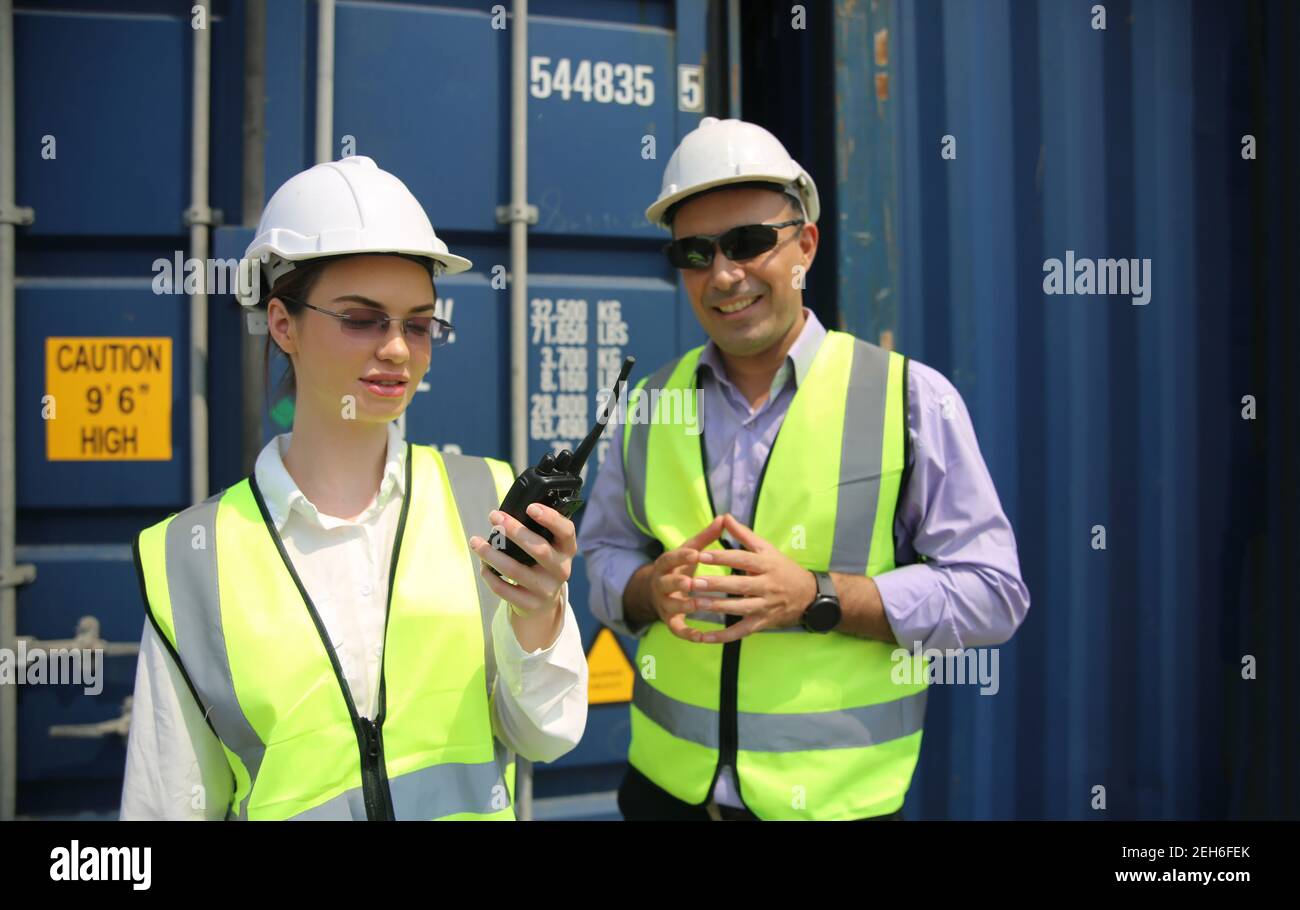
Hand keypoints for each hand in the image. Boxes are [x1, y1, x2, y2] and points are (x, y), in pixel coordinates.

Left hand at [470, 503, 575, 622]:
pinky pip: (503, 589)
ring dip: (491, 554)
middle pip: (539, 549)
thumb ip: (537, 532)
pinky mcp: (529, 605)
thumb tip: (505, 515)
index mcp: (567, 550)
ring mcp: (546, 590)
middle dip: (514, 530)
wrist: (543, 604)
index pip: (566, 531)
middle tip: (494, 516)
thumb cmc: (540, 565)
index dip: (550, 518)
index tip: (530, 507)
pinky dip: (489, 575)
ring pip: (515, 570)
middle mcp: (561, 570)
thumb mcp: (549, 549)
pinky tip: (482, 565)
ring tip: (475, 542)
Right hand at [642, 515, 726, 642]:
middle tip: (690, 582)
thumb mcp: (689, 552)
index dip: (681, 556)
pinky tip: (701, 637)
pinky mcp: (670, 621)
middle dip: (677, 583)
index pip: (670, 559)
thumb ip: (705, 538)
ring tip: (699, 605)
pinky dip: (688, 634)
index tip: (694, 553)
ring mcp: (664, 604)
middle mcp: (661, 585)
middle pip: (666, 584)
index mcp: (665, 565)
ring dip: (684, 606)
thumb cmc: (680, 568)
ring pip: (671, 606)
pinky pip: (677, 630)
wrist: (657, 593)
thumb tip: (724, 517)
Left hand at [689, 513, 817, 643]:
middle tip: (692, 582)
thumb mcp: (767, 549)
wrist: (808, 595)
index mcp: (766, 564)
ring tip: (695, 604)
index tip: (700, 554)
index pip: (741, 559)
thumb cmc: (783, 568)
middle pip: (739, 585)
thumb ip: (744, 534)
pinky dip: (723, 636)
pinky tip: (704, 637)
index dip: (721, 557)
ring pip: (739, 608)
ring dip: (717, 608)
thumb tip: (725, 516)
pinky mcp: (762, 623)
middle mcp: (766, 585)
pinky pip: (741, 631)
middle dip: (715, 585)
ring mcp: (765, 606)